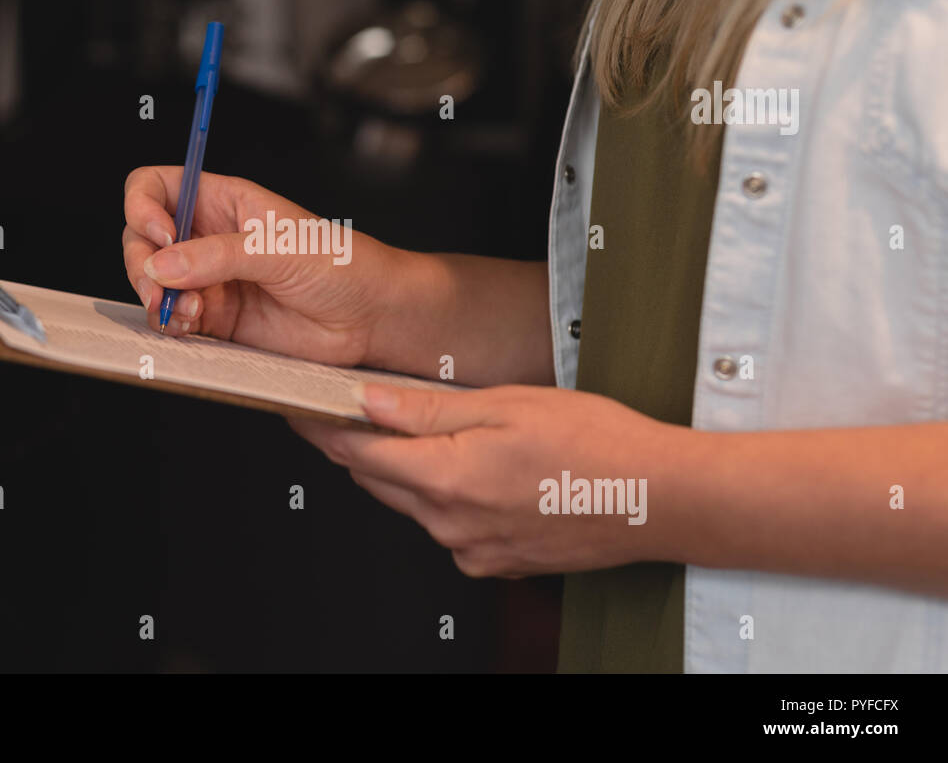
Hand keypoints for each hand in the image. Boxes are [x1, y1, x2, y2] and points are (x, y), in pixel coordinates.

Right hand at [122, 166, 405, 365]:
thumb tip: (163, 264)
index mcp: (223, 201)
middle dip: (141, 262)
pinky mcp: (217, 319)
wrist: (369, 318)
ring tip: (187, 311)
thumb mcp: (279, 247)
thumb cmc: (341, 265)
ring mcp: (210, 280)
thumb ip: (217, 256)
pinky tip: (194, 325)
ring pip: (153, 282)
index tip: (160, 234)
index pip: (157, 187)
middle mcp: (209, 238)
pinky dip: (172, 324)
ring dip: (156, 297)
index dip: (143, 206)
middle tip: (160, 287)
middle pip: (143, 239)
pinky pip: (174, 319)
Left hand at [289, 383, 686, 576]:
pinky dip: (442, 495)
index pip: (358, 453)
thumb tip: (367, 402)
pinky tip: (472, 467)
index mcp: (447, 479)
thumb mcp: (506, 404)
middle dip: (359, 445)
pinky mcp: (495, 561)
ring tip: (426, 429)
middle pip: (378, 481)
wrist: (660, 498)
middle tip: (353, 408)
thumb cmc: (596, 443)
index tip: (303, 408)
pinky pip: (447, 525)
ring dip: (404, 469)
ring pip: (413, 503)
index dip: (325, 426)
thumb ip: (426, 409)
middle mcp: (451, 524)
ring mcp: (473, 548)